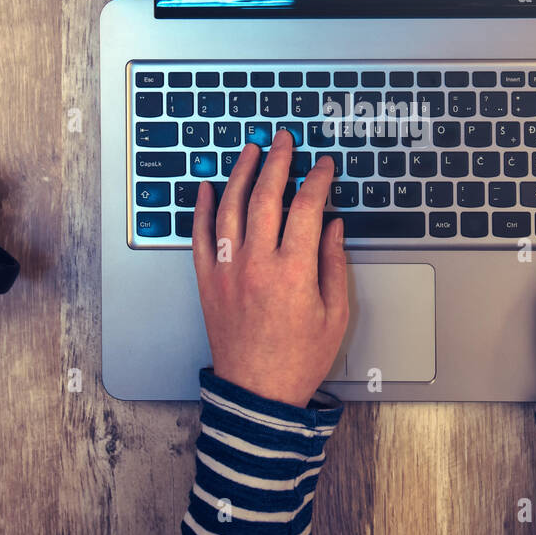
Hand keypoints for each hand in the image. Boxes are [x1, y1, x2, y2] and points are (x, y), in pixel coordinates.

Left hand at [191, 129, 349, 407]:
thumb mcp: (335, 313)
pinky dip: (202, 208)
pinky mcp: (207, 281)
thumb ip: (333, 263)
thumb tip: (331, 225)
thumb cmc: (299, 358)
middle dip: (277, 162)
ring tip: (249, 150)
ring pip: (229, 208)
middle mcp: (257, 264)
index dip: (317, 180)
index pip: (306, 208)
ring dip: (240, 173)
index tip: (323, 166)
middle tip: (283, 140)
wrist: (257, 394)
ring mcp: (227, 271)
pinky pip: (200, 236)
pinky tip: (208, 187)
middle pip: (265, 197)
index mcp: (294, 271)